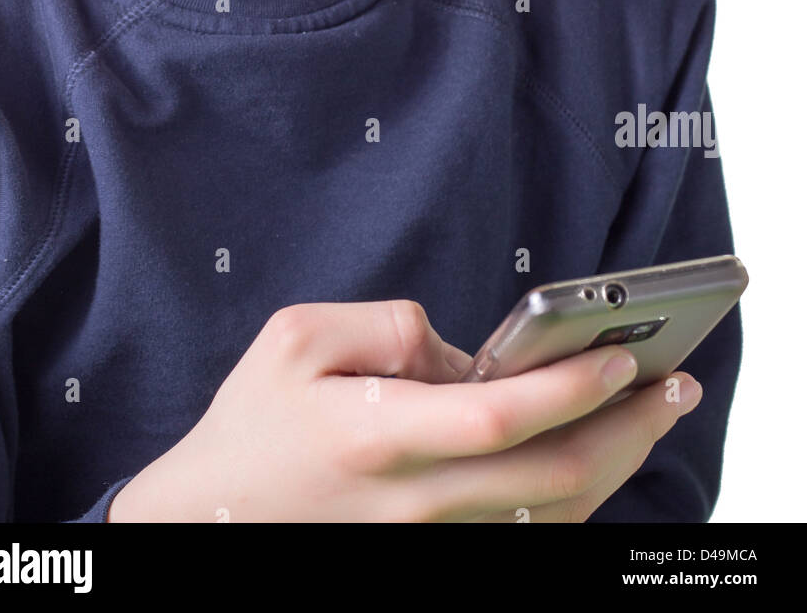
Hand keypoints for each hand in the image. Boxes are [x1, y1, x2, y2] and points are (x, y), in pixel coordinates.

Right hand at [107, 299, 700, 521]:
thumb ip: (390, 325)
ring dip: (612, 466)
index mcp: (377, 437)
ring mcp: (426, 540)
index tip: (618, 354)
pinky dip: (571, 497)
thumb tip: (466, 352)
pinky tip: (595, 457)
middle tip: (672, 387)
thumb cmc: (250, 423)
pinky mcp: (429, 553)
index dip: (569, 387)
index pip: (498, 418)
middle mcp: (413, 501)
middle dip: (625, 431)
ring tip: (649, 415)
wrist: (206, 522)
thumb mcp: (297, 336)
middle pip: (548, 480)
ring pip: (547, 517)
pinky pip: (520, 533)